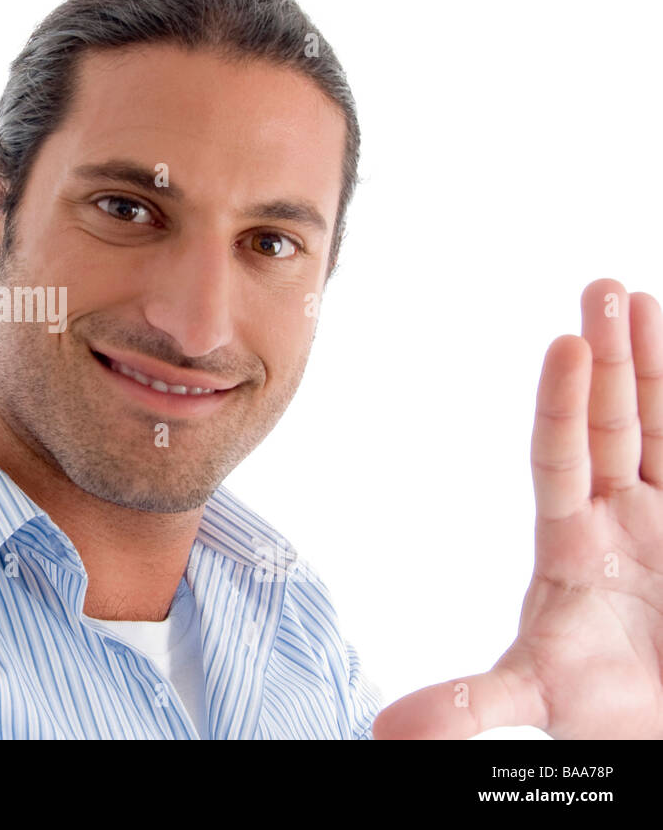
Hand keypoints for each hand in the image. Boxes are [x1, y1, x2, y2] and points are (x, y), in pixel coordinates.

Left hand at [373, 278, 662, 737]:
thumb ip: (470, 707)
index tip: (564, 342)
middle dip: (612, 357)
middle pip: (614, 423)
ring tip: (640, 296)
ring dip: (655, 365)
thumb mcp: (540, 701)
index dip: (564, 404)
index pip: (564, 458)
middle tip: (603, 286)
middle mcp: (620, 517)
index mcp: (573, 544)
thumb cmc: (607, 709)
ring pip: (661, 425)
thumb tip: (383, 733)